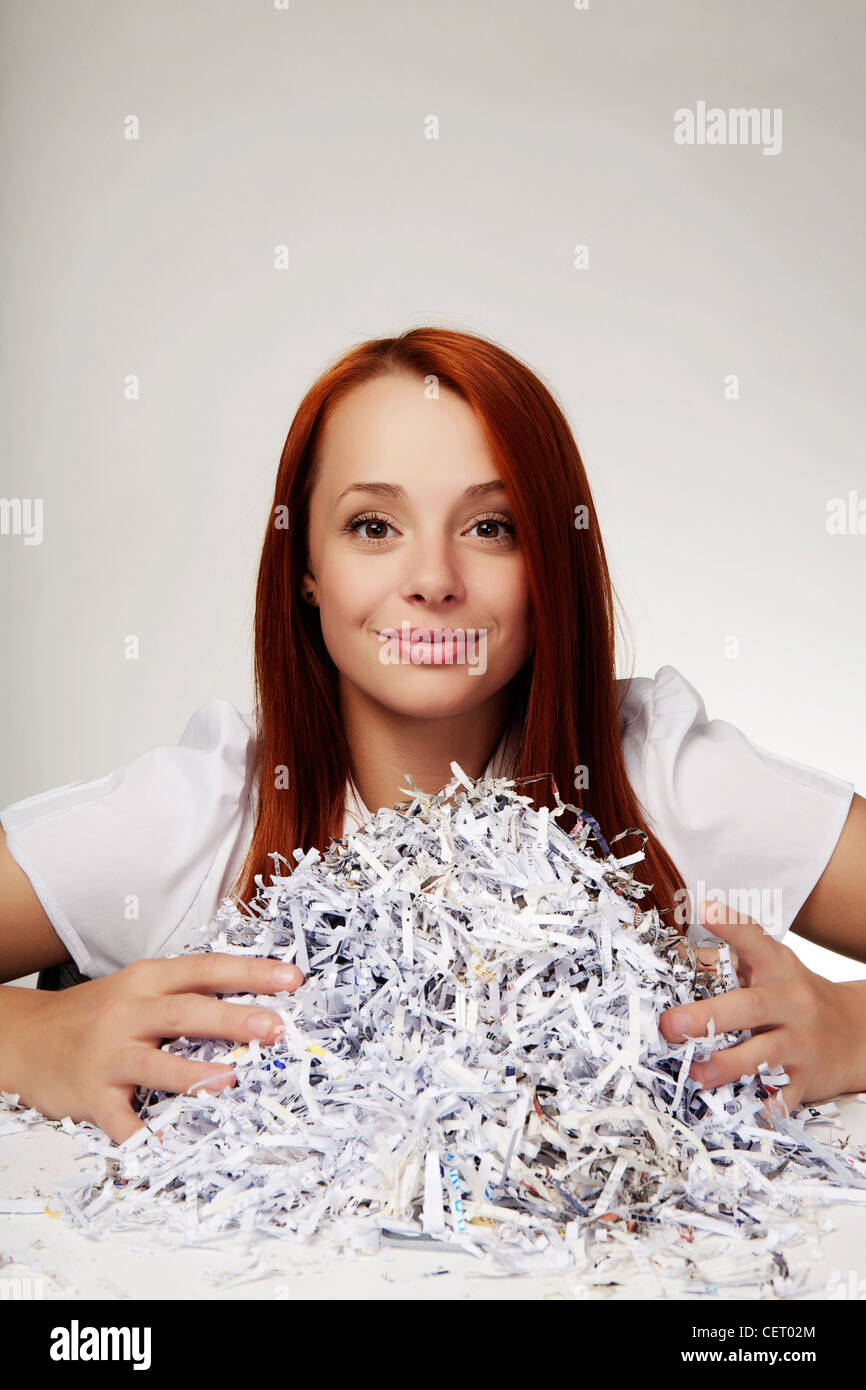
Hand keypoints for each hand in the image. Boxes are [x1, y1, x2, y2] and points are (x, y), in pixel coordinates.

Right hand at [12, 953, 303, 1144]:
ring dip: (196, 1074)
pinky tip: (167, 1148)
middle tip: (275, 1027)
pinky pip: (122, 1121)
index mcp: (149, 980)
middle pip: (187, 1011)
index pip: (207, 969)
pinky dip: (143, 1137)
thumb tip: (256, 1001)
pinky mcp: (92, 1095)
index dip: (251, 972)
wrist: (27, 1037)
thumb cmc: (96, 1014)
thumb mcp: (139, 989)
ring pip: (156, 1062)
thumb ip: (187, 993)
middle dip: (234, 1018)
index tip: (292, 979)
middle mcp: (130, 1012)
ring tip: (232, 1081)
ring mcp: (110, 1054)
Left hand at [659, 899, 864, 1118]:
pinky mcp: (806, 1081)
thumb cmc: (795, 998)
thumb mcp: (771, 970)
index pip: (755, 941)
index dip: (730, 925)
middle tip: (671, 1026)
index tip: (705, 910)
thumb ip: (729, 961)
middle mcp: (791, 1003)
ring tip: (695, 1073)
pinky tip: (733, 1108)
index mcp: (778, 969)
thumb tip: (676, 953)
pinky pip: (780, 1098)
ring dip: (725, 1066)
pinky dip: (758, 1106)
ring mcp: (800, 1043)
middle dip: (708, 1017)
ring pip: (763, 1055)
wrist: (855, 1034)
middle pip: (751, 1007)